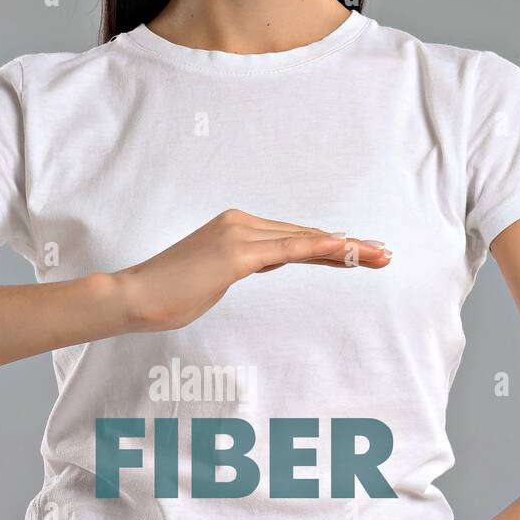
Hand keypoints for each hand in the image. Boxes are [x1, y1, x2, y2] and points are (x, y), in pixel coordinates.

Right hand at [113, 209, 389, 332]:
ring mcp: (240, 235)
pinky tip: (346, 250)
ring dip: (346, 249)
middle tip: (384, 254)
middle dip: (348, 247)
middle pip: (306, 236)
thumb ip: (243, 265)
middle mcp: (241, 222)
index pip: (294, 237)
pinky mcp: (237, 253)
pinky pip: (289, 251)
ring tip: (379, 256)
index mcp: (236, 226)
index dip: (329, 245)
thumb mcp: (215, 278)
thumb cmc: (168, 294)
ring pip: (305, 241)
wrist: (134, 297)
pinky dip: (321, 249)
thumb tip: (266, 261)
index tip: (359, 252)